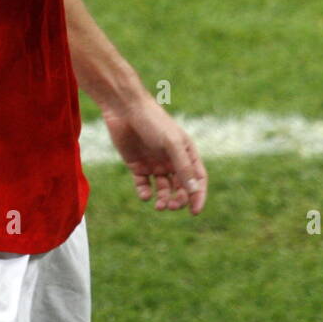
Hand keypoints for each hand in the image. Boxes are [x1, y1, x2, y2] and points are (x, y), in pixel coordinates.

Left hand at [103, 95, 207, 213]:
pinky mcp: (137, 166)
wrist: (125, 110)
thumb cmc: (153, 122)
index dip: (198, 195)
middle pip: (180, 187)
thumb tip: (194, 191)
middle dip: (179, 200)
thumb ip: (183, 167)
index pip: (197, 179)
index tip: (195, 212)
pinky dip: (145, 193)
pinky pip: (143, 185)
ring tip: (159, 206)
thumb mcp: (172, 144)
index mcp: (186, 153)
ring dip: (164, 200)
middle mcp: (172, 160)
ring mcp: (155, 164)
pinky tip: (146, 195)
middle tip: (172, 206)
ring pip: (163, 189)